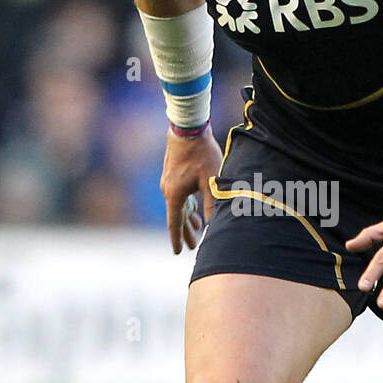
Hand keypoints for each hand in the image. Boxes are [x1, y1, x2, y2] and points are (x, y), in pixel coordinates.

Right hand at [160, 127, 222, 253]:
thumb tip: (214, 224)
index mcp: (175, 195)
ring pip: (179, 206)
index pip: (174, 223)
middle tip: (193, 246)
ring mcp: (169, 182)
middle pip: (177, 217)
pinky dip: (187, 205)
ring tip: (197, 228)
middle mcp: (168, 190)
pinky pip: (179, 196)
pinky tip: (194, 209)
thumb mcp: (211, 181)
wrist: (187, 129)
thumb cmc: (201, 154)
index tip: (177, 252)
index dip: (177, 239)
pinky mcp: (174, 174)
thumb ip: (212, 204)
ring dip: (188, 218)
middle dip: (186, 232)